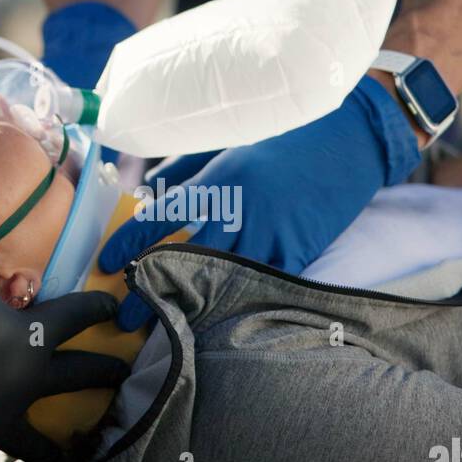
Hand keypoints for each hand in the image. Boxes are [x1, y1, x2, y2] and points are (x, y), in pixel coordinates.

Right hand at [0, 173, 127, 461]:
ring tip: (75, 458)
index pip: (75, 315)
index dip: (98, 307)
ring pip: (40, 436)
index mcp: (29, 339)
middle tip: (128, 381)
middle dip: (103, 376)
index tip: (120, 308)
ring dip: (58, 444)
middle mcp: (24, 382)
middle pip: (75, 377)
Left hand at [99, 75, 421, 330]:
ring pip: (221, 280)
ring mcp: (271, 233)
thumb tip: (152, 189)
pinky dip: (241, 303)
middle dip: (151, 290)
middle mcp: (240, 209)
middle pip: (183, 259)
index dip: (128, 244)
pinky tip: (220, 324)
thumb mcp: (233, 139)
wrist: (353, 134)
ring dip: (192, 305)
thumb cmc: (289, 133)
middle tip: (127, 316)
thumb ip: (190, 165)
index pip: (160, 216)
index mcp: (219, 179)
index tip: (108, 266)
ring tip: (168, 328)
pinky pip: (264, 286)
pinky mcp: (300, 251)